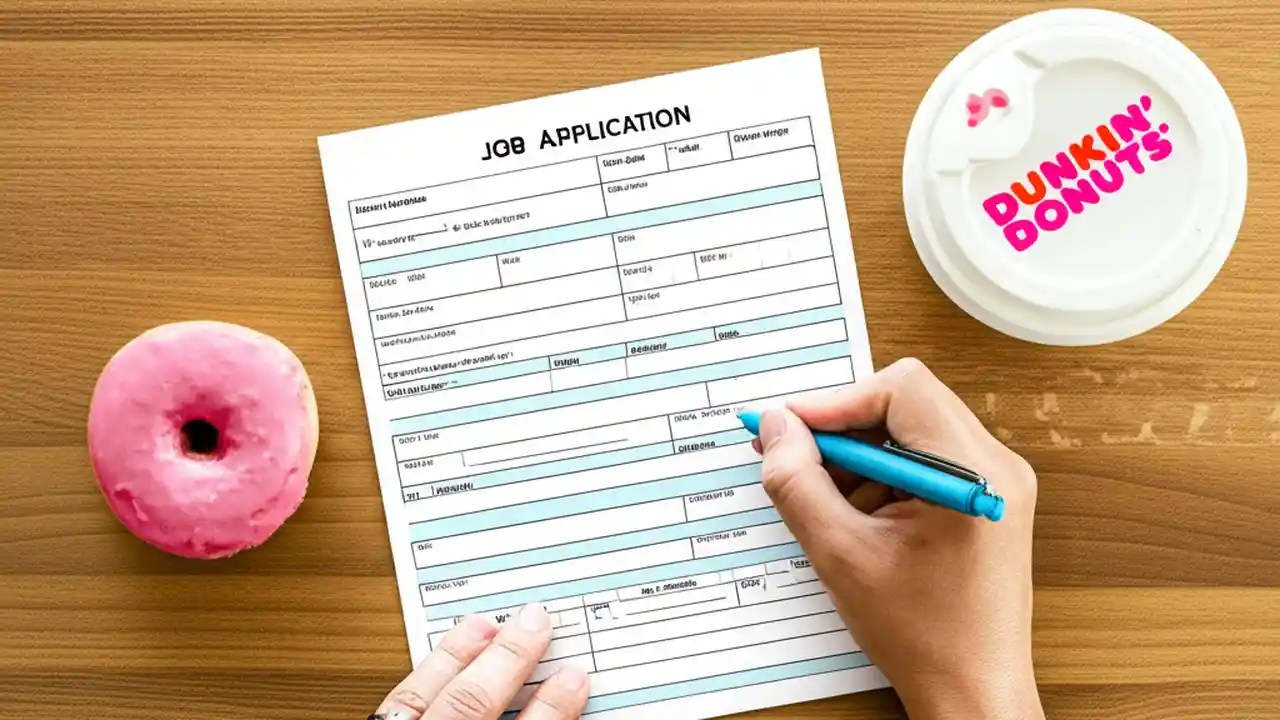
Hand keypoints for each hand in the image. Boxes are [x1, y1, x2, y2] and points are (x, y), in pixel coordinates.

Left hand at [372, 604, 588, 719]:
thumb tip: (564, 695)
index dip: (554, 705)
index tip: (576, 677)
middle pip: (472, 704)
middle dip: (509, 659)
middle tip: (535, 620)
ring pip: (423, 698)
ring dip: (455, 658)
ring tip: (481, 625)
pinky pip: (394, 706)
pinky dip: (419, 678)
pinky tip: (434, 662)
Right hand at [755, 359, 1042, 719]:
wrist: (974, 690)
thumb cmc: (924, 635)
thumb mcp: (841, 554)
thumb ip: (798, 483)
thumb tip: (778, 427)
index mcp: (973, 472)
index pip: (901, 389)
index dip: (835, 402)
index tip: (789, 427)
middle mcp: (996, 466)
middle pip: (906, 402)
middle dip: (842, 427)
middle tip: (792, 454)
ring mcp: (995, 481)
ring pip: (910, 429)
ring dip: (859, 454)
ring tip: (825, 500)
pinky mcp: (984, 498)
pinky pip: (924, 459)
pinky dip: (880, 475)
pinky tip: (855, 515)